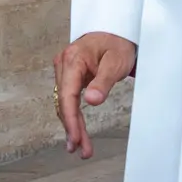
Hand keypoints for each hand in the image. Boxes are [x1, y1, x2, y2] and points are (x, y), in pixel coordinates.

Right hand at [54, 31, 135, 159]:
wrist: (117, 31)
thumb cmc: (118, 44)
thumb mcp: (116, 63)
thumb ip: (103, 82)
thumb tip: (91, 101)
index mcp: (73, 59)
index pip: (67, 95)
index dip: (70, 119)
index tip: (76, 139)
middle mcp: (64, 64)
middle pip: (64, 102)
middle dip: (72, 128)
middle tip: (81, 150)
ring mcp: (65, 70)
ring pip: (65, 103)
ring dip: (73, 125)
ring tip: (82, 148)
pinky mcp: (69, 76)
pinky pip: (68, 99)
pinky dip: (74, 116)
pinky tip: (77, 132)